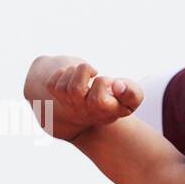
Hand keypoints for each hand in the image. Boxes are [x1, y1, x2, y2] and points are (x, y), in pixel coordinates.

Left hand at [23, 56, 142, 141]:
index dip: (103, 83)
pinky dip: (61, 74)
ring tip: (84, 73)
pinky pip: (52, 84)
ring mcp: (71, 105)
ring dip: (74, 71)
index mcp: (105, 112)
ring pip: (63, 86)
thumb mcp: (132, 100)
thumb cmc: (117, 101)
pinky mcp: (59, 98)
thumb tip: (116, 85)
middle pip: (75, 90)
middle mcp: (86, 111)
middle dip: (85, 70)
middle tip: (94, 73)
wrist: (97, 113)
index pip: (98, 99)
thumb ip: (132, 93)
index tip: (112, 81)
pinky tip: (72, 76)